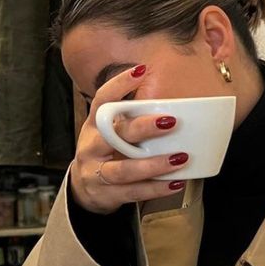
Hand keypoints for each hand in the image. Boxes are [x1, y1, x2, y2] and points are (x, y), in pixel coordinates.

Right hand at [69, 65, 188, 213]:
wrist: (85, 190)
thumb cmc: (106, 153)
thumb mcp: (110, 132)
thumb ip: (131, 117)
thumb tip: (169, 97)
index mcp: (94, 125)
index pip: (102, 100)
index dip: (119, 85)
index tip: (141, 70)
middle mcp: (92, 146)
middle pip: (115, 135)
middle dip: (143, 128)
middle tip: (171, 121)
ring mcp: (96, 172)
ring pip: (125, 170)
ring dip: (154, 165)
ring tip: (179, 158)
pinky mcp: (106, 195)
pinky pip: (134, 192)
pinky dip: (156, 189)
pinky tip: (175, 183)